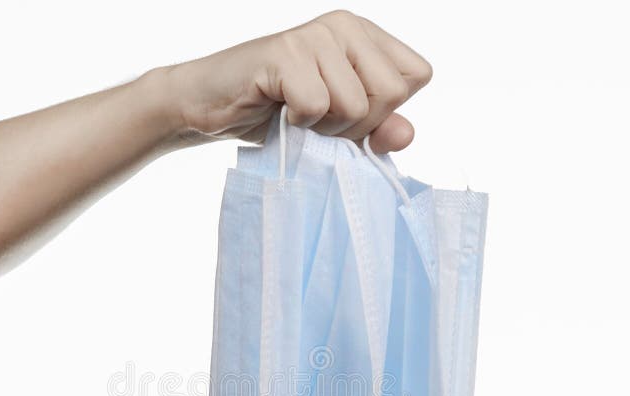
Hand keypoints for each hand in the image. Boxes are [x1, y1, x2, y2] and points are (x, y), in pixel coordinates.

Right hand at [165, 10, 432, 152]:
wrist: (213, 108)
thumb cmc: (276, 115)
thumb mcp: (337, 127)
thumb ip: (377, 129)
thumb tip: (407, 134)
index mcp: (365, 36)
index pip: (416, 76)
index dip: (388, 111)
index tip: (351, 119)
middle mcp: (345, 26)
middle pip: (391, 93)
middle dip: (358, 125)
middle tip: (319, 120)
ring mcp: (316, 35)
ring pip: (355, 105)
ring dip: (324, 129)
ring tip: (297, 116)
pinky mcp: (285, 53)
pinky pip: (317, 106)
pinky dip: (299, 124)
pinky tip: (280, 110)